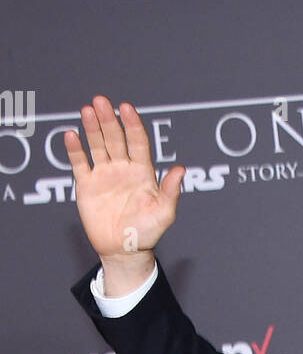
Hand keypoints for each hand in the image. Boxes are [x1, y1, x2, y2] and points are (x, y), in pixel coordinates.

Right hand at [63, 96, 184, 293]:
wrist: (125, 251)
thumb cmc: (148, 233)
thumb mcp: (164, 213)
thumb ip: (171, 191)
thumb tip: (180, 169)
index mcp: (142, 172)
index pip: (137, 142)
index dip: (132, 124)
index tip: (125, 108)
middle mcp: (123, 169)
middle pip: (115, 138)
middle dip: (109, 120)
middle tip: (101, 101)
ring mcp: (104, 175)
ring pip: (97, 145)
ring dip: (92, 128)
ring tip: (87, 110)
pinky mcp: (87, 185)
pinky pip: (80, 163)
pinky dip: (75, 150)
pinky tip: (72, 135)